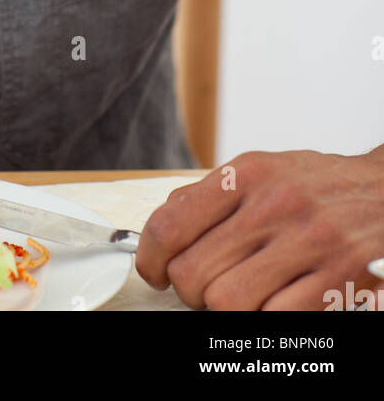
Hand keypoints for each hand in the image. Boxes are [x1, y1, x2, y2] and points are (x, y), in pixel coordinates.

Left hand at [135, 147, 383, 310]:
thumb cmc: (320, 185)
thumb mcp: (264, 170)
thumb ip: (212, 195)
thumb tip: (163, 227)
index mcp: (248, 174)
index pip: (171, 224)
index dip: (151, 259)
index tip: (155, 273)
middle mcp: (275, 205)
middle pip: (194, 275)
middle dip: (191, 291)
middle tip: (206, 287)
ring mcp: (309, 243)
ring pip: (228, 304)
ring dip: (226, 310)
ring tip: (242, 294)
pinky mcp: (338, 279)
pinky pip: (275, 319)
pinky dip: (266, 319)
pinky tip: (274, 304)